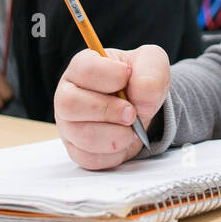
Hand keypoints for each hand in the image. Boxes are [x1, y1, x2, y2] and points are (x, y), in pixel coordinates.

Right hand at [55, 45, 169, 169]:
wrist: (143, 108)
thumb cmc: (139, 80)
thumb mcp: (152, 62)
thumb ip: (151, 73)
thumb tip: (140, 102)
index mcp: (82, 67)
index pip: (84, 69)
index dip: (112, 76)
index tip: (128, 78)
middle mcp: (67, 95)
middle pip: (70, 104)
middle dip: (108, 110)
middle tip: (131, 112)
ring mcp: (69, 125)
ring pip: (82, 136)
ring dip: (116, 135)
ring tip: (131, 128)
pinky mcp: (77, 150)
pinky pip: (91, 159)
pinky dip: (114, 154)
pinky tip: (123, 140)